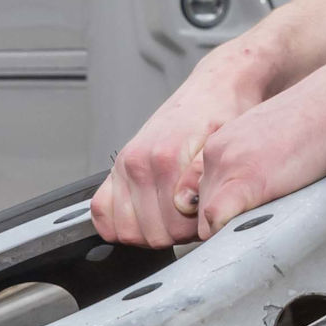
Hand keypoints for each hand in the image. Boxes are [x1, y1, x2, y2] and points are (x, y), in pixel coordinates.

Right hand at [89, 40, 277, 247]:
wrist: (214, 90)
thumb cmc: (222, 117)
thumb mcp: (224, 145)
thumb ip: (201, 175)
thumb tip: (183, 204)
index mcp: (165, 159)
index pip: (173, 228)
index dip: (195, 233)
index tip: (207, 220)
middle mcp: (137, 162)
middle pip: (151, 234)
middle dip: (176, 235)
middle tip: (193, 219)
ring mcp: (122, 166)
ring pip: (126, 231)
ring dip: (150, 233)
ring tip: (173, 217)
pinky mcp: (115, 169)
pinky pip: (101, 212)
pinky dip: (118, 224)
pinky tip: (144, 217)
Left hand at [177, 67, 325, 234]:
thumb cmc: (314, 126)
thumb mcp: (267, 146)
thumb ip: (248, 171)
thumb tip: (243, 206)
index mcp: (218, 147)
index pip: (197, 196)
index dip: (216, 218)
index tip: (238, 223)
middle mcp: (214, 154)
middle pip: (199, 213)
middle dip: (223, 227)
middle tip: (256, 225)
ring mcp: (227, 165)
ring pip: (206, 222)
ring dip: (229, 233)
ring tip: (264, 225)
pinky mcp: (245, 180)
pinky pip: (216, 219)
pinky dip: (227, 233)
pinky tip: (252, 230)